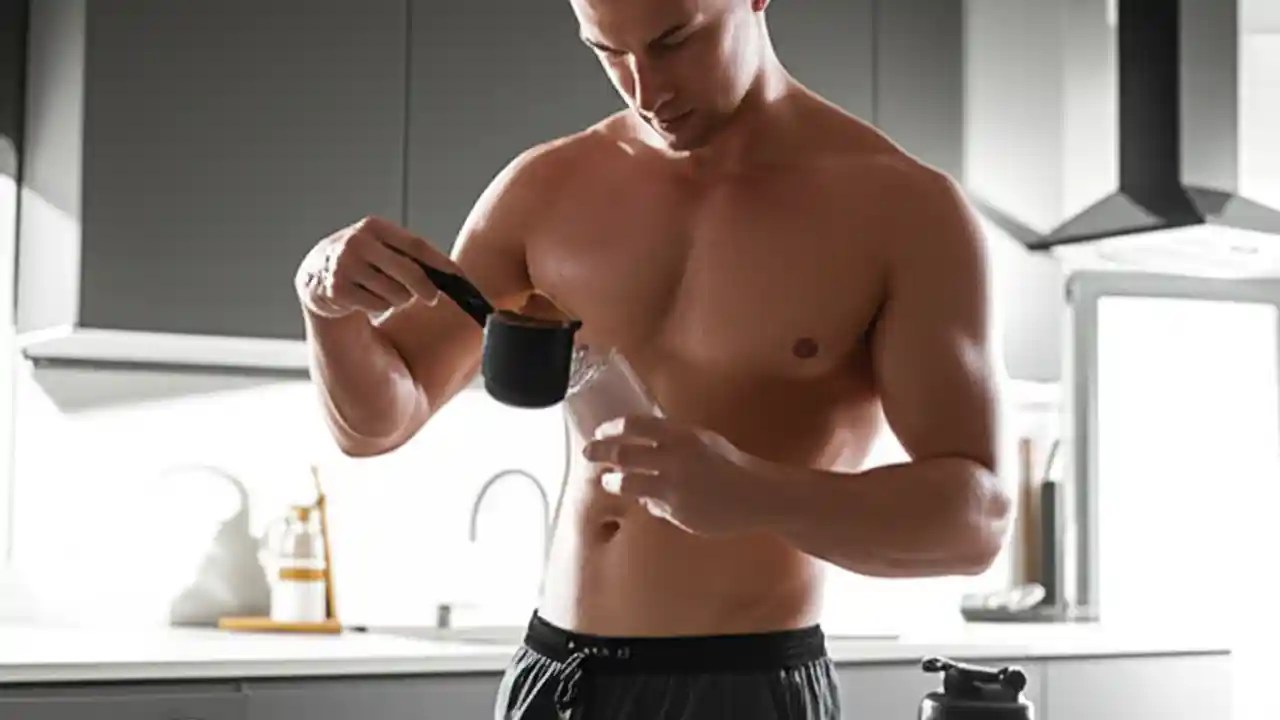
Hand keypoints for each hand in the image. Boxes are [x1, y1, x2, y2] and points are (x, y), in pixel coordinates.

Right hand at [295, 215, 452, 319]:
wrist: (316, 272)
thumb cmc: (361, 259)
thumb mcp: (381, 247)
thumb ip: (410, 256)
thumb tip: (450, 274)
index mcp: (375, 227)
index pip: (417, 245)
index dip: (441, 264)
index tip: (459, 278)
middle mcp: (358, 242)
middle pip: (409, 271)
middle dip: (426, 289)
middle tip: (432, 299)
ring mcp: (346, 265)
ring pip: (395, 293)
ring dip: (396, 299)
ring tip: (382, 291)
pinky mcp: (338, 289)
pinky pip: (376, 306)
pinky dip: (378, 306)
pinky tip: (365, 298)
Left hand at [582, 415, 771, 535]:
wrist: (756, 496)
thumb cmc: (729, 464)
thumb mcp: (701, 440)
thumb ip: (671, 438)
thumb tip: (639, 437)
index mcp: (682, 436)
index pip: (635, 425)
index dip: (612, 428)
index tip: (599, 431)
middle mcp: (674, 459)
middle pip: (623, 454)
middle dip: (599, 452)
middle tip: (588, 453)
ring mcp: (673, 488)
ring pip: (627, 484)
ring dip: (613, 482)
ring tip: (609, 481)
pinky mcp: (675, 513)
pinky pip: (650, 505)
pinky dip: (647, 501)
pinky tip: (651, 499)